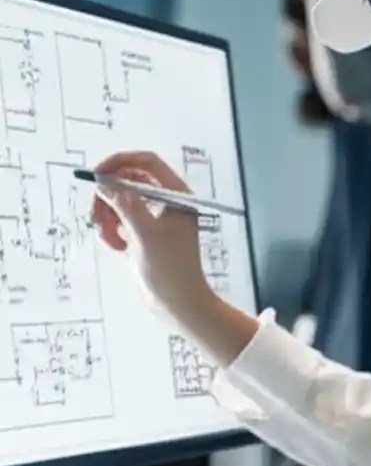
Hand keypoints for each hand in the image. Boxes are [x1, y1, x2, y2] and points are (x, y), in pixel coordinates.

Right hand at [89, 151, 213, 323]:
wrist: (178, 302)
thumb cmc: (170, 269)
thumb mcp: (146, 234)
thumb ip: (126, 205)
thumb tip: (106, 183)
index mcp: (176, 196)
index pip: (147, 163)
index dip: (120, 162)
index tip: (97, 175)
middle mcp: (167, 202)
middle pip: (128, 181)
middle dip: (109, 197)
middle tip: (98, 217)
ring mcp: (155, 218)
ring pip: (120, 201)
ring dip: (107, 216)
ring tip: (110, 238)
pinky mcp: (144, 233)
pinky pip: (119, 220)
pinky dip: (111, 230)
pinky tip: (117, 247)